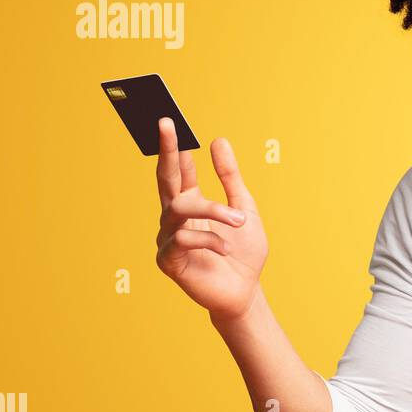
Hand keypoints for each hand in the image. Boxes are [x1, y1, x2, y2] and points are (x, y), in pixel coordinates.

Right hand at [154, 117, 267, 321]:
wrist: (246, 291)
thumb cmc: (244, 253)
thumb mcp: (245, 208)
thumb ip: (230, 177)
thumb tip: (218, 140)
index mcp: (192, 203)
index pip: (179, 169)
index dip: (173, 146)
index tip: (169, 121)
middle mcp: (175, 218)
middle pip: (166, 179)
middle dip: (165, 151)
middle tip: (166, 125)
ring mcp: (168, 238)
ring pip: (181, 208)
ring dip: (214, 211)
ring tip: (239, 221)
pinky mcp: (168, 260)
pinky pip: (182, 238)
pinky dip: (209, 240)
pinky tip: (226, 249)